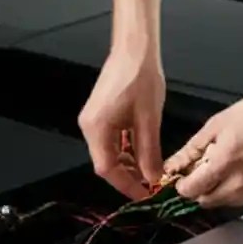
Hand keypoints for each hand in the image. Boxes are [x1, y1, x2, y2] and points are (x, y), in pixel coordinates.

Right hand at [79, 50, 166, 198]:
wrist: (134, 48)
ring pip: (109, 152)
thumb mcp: (149, 119)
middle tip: (150, 185)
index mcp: (97, 128)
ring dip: (128, 163)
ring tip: (150, 170)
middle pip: (105, 162)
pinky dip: (125, 149)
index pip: (107, 168)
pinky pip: (111, 139)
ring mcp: (93, 120)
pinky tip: (142, 152)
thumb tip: (152, 178)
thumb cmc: (141, 78)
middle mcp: (90, 126)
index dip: (125, 185)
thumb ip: (149, 152)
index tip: (144, 195)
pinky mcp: (100, 114)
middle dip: (127, 176)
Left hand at [165, 79, 242, 207]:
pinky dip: (234, 189)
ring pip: (224, 202)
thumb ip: (192, 149)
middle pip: (205, 201)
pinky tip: (238, 168)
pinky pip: (242, 198)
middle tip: (199, 170)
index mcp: (224, 164)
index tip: (180, 175)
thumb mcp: (217, 124)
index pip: (191, 191)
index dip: (181, 184)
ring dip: (215, 190)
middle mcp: (240, 184)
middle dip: (197, 188)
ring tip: (220, 166)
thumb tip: (174, 164)